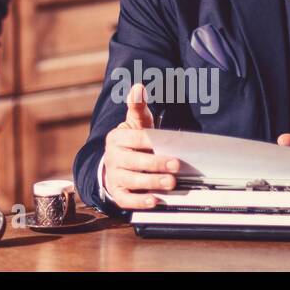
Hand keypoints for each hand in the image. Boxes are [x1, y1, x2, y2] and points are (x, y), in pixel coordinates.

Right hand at [101, 83, 180, 209]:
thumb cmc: (132, 142)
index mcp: (117, 138)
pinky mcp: (118, 193)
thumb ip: (138, 107)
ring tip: (170, 183)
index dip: (151, 143)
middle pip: (134, 161)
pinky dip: (140, 201)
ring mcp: (114, 176)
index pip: (135, 139)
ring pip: (132, 181)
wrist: (114, 164)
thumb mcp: (135, 124)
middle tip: (176, 166)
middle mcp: (113, 157)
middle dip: (156, 164)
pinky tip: (155, 201)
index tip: (168, 145)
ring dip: (152, 183)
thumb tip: (138, 87)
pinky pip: (127, 200)